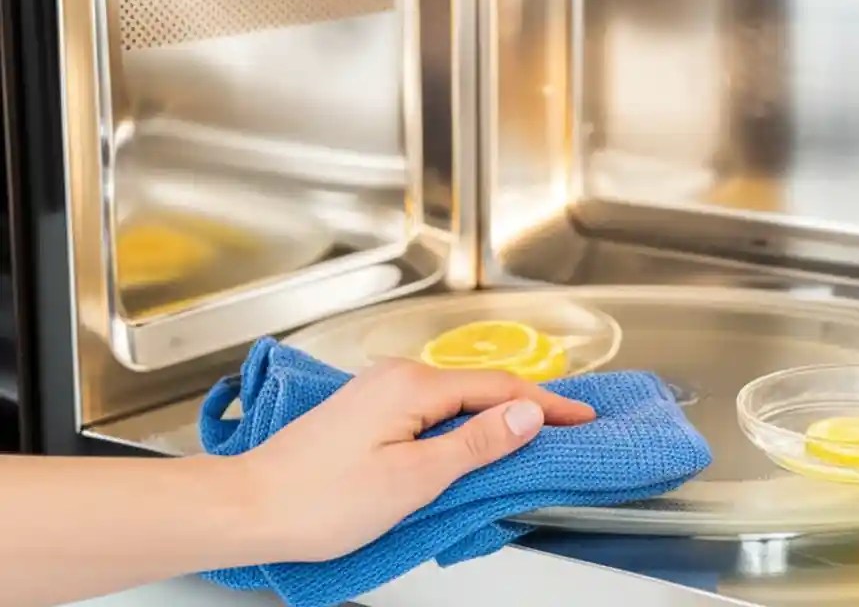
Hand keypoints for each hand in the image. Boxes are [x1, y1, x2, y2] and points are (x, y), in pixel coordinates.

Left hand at [235, 359, 595, 562]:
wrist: (246, 509)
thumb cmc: (318, 501)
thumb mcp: (414, 478)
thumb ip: (476, 444)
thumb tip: (527, 416)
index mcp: (412, 387)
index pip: (500, 390)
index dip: (547, 405)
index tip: (583, 419)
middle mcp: (395, 378)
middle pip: (480, 387)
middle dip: (527, 406)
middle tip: (568, 428)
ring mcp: (377, 393)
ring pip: (455, 400)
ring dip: (495, 417)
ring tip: (531, 439)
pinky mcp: (365, 413)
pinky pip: (431, 411)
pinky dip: (463, 425)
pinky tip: (473, 444)